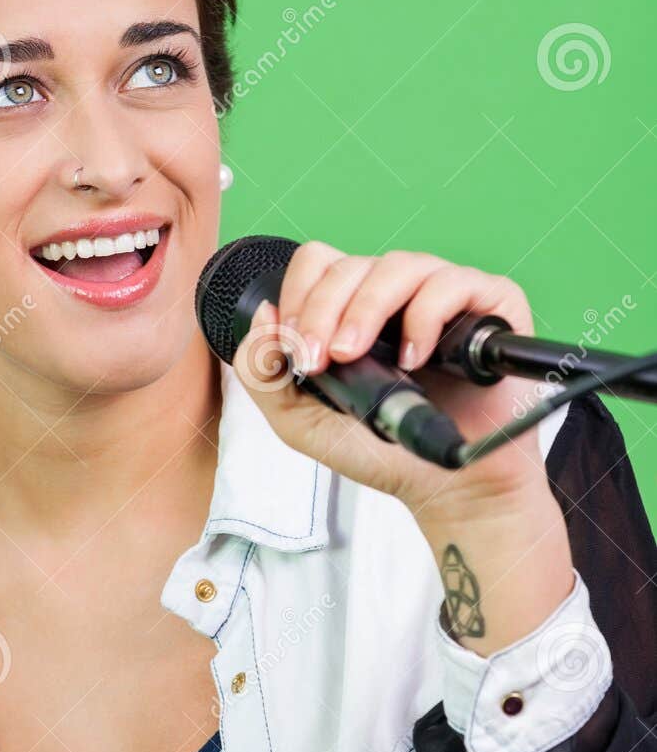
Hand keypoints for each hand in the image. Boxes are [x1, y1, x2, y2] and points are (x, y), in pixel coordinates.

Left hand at [232, 240, 554, 521]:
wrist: (446, 487)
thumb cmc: (382, 449)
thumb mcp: (301, 421)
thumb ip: (266, 374)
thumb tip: (262, 314)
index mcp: (352, 308)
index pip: (318, 265)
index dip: (300, 296)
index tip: (299, 351)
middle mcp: (395, 293)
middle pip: (349, 264)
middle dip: (323, 310)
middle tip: (320, 360)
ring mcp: (442, 294)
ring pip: (397, 265)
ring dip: (365, 309)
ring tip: (354, 356)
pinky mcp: (489, 304)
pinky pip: (453, 283)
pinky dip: (426, 317)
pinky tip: (414, 359)